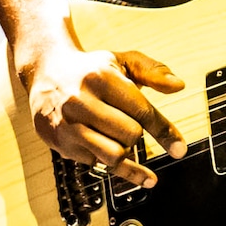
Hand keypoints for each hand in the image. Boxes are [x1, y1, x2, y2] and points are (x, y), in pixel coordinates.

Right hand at [19, 37, 186, 189]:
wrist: (45, 72)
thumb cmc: (90, 69)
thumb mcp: (121, 60)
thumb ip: (152, 70)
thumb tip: (178, 85)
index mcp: (100, 77)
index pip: (141, 111)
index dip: (165, 131)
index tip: (179, 149)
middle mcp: (80, 101)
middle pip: (130, 135)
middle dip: (137, 133)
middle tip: (129, 122)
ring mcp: (67, 124)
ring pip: (113, 155)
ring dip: (126, 151)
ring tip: (122, 140)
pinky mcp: (59, 143)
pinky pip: (95, 164)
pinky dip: (110, 162)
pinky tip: (124, 163)